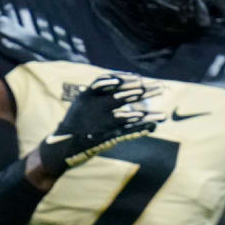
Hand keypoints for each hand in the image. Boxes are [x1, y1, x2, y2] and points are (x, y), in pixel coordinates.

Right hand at [37, 74, 162, 177]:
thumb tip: (122, 78)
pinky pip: (126, 132)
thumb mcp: (82, 100)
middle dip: (143, 91)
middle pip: (121, 95)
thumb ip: (100, 89)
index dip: (123, 78)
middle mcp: (93, 108)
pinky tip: (154, 125)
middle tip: (160, 87)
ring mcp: (99, 124)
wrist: (61, 146)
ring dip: (146, 114)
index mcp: (86, 96)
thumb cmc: (76, 120)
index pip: (106, 81)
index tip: (138, 78)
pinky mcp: (104, 138)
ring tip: (163, 113)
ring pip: (127, 116)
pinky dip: (141, 128)